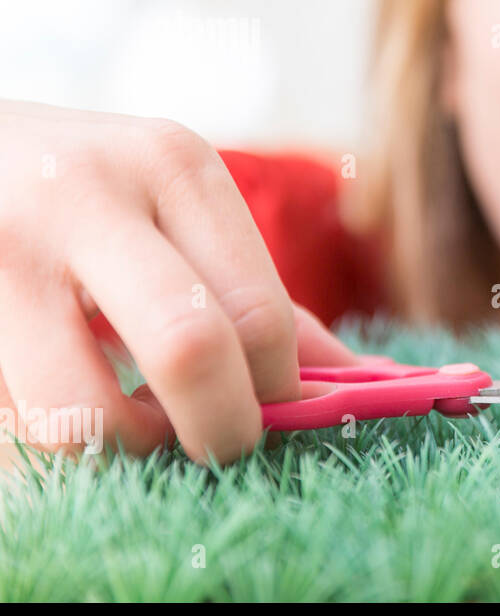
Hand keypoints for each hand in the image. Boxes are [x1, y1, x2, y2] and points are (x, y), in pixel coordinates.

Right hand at [0, 100, 355, 464]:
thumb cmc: (83, 187)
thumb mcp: (174, 205)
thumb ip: (255, 292)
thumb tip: (350, 377)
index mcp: (171, 166)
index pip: (257, 316)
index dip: (275, 391)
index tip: (269, 408)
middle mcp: (85, 197)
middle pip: (189, 352)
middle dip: (221, 430)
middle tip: (220, 445)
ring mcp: (0, 255)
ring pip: (81, 417)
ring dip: (123, 449)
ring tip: (130, 421)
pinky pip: (11, 429)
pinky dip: (50, 448)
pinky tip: (63, 405)